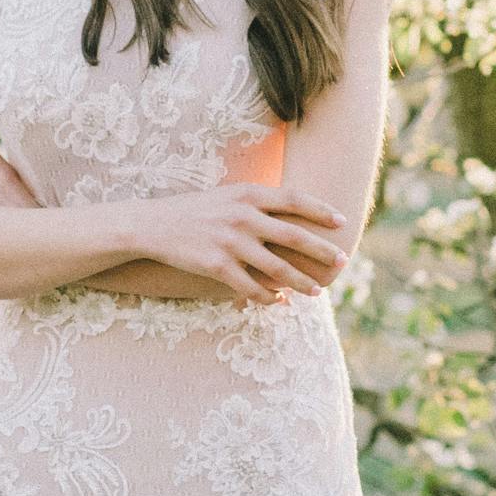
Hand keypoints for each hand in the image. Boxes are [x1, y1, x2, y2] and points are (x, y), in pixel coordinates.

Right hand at [139, 181, 348, 303]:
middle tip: (342, 262)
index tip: (342, 222)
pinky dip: (268, 297)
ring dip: (300, 282)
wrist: (154, 225)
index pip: (295, 199)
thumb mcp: (228, 196)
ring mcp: (230, 242)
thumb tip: (293, 214)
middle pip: (294, 236)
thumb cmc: (196, 210)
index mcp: (248, 194)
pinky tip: (279, 300)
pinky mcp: (216, 266)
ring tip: (316, 291)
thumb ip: (258, 202)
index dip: (321, 211)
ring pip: (277, 268)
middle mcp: (242, 216)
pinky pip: (251, 287)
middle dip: (322, 251)